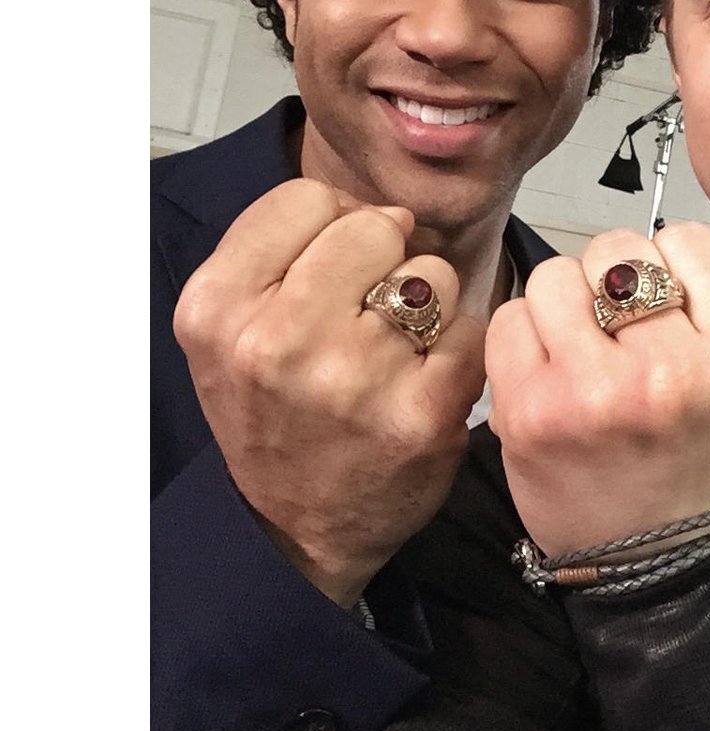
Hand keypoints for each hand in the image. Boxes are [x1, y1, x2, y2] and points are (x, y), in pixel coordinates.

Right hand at [173, 178, 485, 604]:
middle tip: (369, 311)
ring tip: (394, 352)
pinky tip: (426, 381)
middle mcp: (275, 341)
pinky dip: (457, 349)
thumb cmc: (273, 416)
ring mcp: (350, 380)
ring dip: (427, 304)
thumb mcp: (230, 326)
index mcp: (217, 308)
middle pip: (374, 225)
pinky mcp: (420, 415)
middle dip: (384, 257)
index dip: (334, 225)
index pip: (308, 198)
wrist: (295, 531)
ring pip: (431, 273)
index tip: (334, 267)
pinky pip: (470, 327)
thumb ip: (285, 248)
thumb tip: (386, 211)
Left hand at [486, 223, 709, 557]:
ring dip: (562, 305)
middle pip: (616, 250)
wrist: (655, 558)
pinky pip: (509, 318)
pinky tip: (547, 374)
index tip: (666, 309)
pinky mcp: (531, 411)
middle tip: (618, 332)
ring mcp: (597, 392)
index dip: (669, 266)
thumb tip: (650, 240)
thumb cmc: (697, 452)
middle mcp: (676, 372)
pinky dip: (523, 337)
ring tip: (580, 351)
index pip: (688, 239)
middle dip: (610, 281)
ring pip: (556, 275)